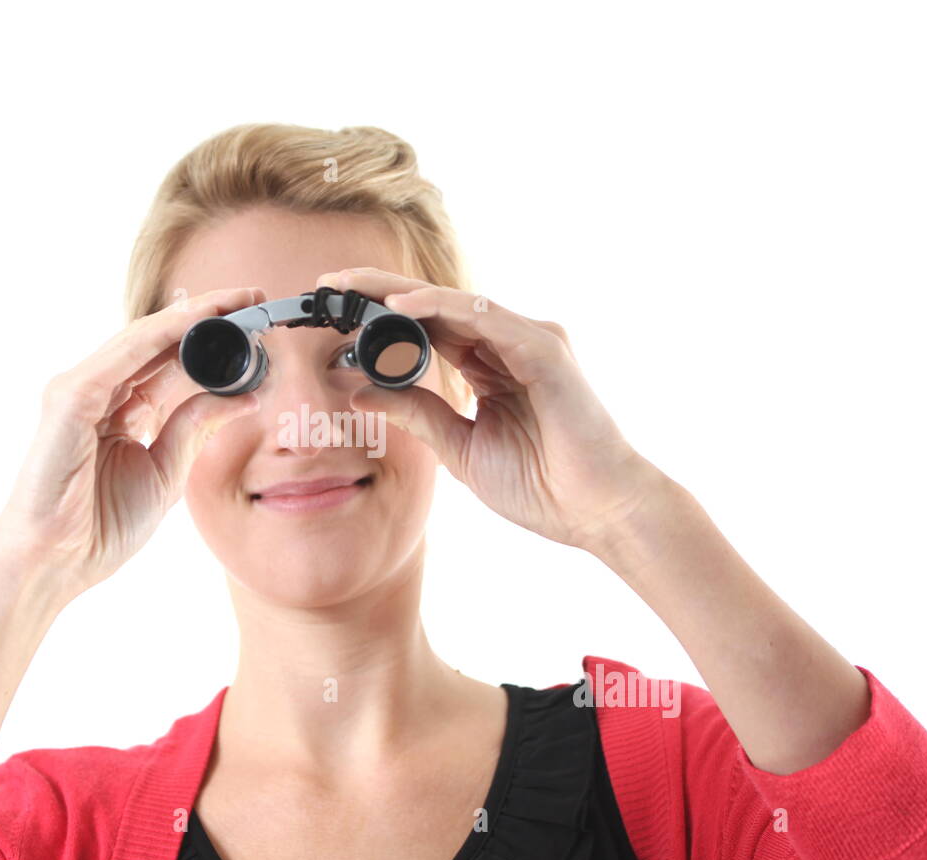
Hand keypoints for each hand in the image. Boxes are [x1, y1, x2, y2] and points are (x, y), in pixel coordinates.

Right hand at [0, 287, 264, 603]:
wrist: (55, 563)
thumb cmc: (98, 526)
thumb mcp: (166, 471)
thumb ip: (195, 427)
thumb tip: (245, 396)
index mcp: (119, 410)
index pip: (168, 361)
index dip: (209, 339)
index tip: (251, 321)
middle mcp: (98, 391)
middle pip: (157, 341)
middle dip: (205, 316)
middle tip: (251, 296)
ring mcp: (79, 390)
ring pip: (143, 338)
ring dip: (190, 316)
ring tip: (234, 300)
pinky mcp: (70, 397)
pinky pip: (125, 356)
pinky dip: (162, 334)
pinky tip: (196, 321)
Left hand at [316, 267, 670, 555]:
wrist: (594, 512)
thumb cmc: (541, 484)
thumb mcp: (459, 448)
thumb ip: (418, 413)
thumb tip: (360, 391)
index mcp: (488, 367)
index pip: (427, 328)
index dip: (380, 316)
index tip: (335, 310)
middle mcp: (508, 344)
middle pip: (436, 306)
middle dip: (382, 290)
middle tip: (332, 281)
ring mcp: (528, 342)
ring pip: (456, 303)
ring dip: (402, 292)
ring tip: (354, 286)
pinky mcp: (544, 349)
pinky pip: (486, 318)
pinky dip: (442, 308)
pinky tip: (402, 306)